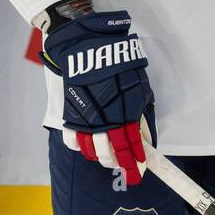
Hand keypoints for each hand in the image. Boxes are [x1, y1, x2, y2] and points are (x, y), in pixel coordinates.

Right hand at [41, 10, 153, 184]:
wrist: (87, 44)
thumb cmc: (118, 61)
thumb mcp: (139, 84)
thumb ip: (141, 110)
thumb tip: (145, 133)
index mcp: (126, 112)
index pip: (132, 145)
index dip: (136, 161)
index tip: (139, 170)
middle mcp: (106, 119)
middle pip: (112, 154)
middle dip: (119, 164)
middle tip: (124, 168)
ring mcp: (86, 119)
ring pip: (92, 151)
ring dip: (101, 158)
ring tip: (107, 158)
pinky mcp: (70, 114)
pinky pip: (72, 141)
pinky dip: (80, 147)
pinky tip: (86, 146)